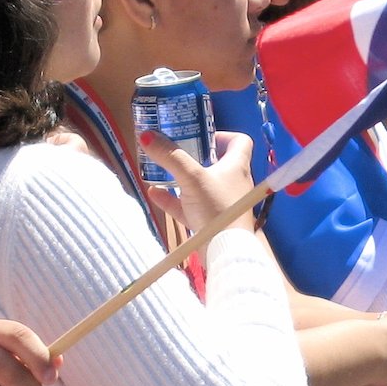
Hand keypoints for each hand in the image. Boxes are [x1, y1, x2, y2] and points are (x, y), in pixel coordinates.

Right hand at [142, 128, 257, 235]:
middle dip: (195, 155)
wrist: (225, 252)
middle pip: (216, 162)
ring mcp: (221, 204)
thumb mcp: (191, 178)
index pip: (239, 142)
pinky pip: (189, 207)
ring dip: (182, 178)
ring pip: (201, 186)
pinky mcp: (210, 222)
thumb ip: (170, 157)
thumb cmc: (216, 209)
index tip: (201, 134)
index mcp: (236, 166)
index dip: (222, 134)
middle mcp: (233, 183)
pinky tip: (154, 193)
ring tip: (161, 169)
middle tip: (176, 150)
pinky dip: (172, 200)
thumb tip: (147, 136)